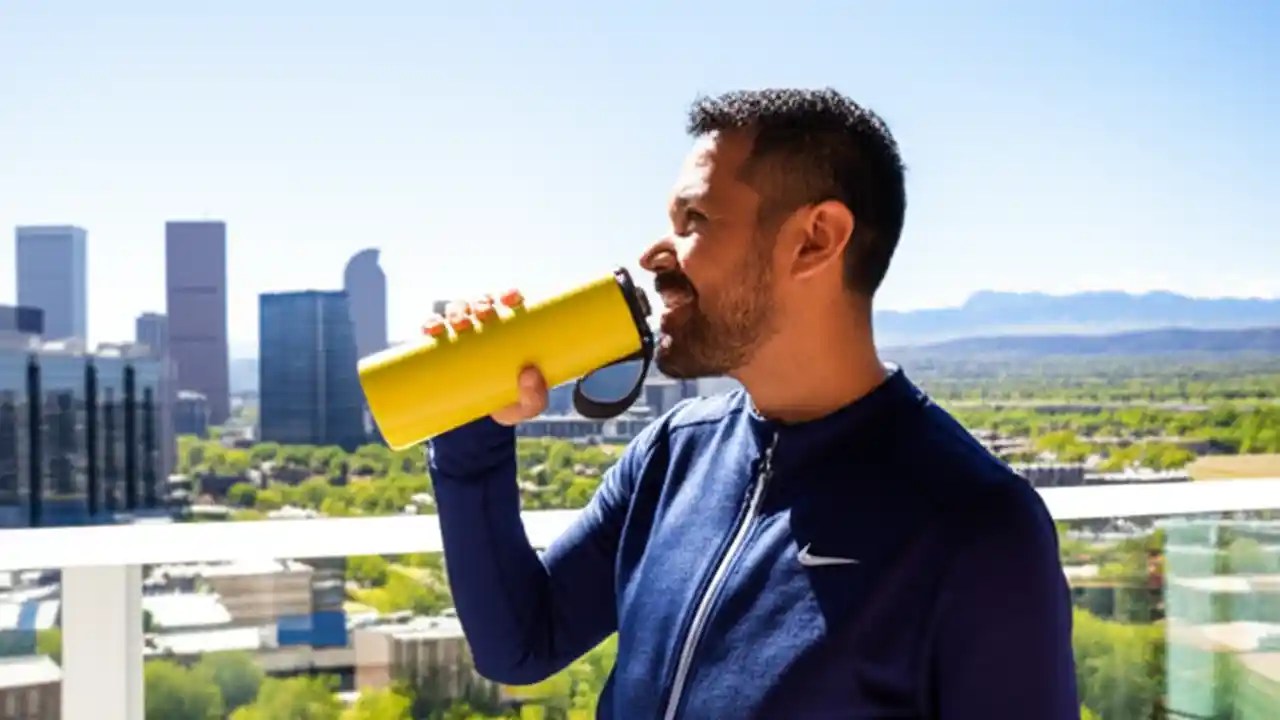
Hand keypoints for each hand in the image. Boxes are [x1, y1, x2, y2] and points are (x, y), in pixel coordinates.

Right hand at [421, 291, 547, 425]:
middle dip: (480, 304)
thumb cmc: (513, 403)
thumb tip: (529, 373)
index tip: (509, 299)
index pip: (510, 302)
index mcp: (510, 328)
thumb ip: (535, 395)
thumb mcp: (528, 405)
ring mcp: (462, 336)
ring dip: (455, 312)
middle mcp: (485, 326)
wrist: (484, 420)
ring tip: (456, 325)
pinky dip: (430, 326)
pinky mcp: (441, 349)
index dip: (509, 294)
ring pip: (457, 313)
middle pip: (482, 304)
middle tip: (481, 315)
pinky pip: (433, 332)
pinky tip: (430, 330)